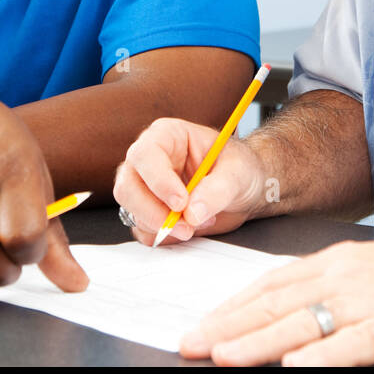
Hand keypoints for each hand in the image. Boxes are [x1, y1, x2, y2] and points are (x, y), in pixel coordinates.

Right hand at [113, 117, 267, 245]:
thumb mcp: (237, 172)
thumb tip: (192, 212)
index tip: (180, 203)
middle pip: (128, 187)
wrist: (245, 190)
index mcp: (166, 136)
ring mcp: (144, 187)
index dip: (159, 180)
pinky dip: (164, 237)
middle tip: (185, 226)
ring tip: (197, 223)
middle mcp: (148, 160)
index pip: (146, 155)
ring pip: (131, 211)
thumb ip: (217, 189)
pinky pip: (142, 230)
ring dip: (162, 227)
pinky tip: (190, 228)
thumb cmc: (239, 168)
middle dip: (154, 212)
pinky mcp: (148, 212)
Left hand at [178, 232, 373, 365]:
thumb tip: (291, 316)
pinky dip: (320, 358)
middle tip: (191, 342)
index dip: (232, 305)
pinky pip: (350, 344)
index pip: (271, 282)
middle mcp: (344, 275)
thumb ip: (332, 288)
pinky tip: (294, 368)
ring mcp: (367, 300)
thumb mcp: (373, 270)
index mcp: (337, 261)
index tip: (203, 324)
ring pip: (300, 322)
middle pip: (274, 302)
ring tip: (222, 354)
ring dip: (257, 340)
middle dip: (228, 325)